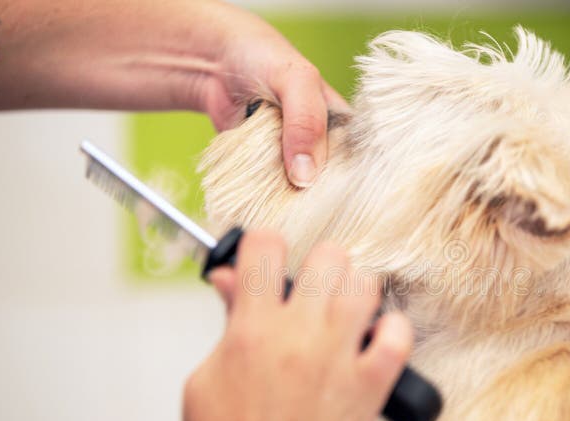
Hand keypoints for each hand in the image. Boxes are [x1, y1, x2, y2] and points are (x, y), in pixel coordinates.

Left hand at [0, 0, 345, 186]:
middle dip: (322, 197)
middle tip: (317, 212)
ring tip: (294, 215)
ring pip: (300, 191)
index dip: (356, 181)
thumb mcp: (296, 80)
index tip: (349, 201)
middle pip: (330, 182)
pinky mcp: (265, 169)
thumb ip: (307, 123)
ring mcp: (292, 159)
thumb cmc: (260, 56)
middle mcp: (320, 144)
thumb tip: (306, 176)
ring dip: (294, 203)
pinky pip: (271, 191)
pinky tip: (272, 208)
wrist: (210, 59)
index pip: (358, 160)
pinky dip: (269, 198)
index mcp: (341, 123)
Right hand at [181, 231, 411, 420]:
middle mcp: (298, 337)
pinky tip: (374, 340)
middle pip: (326, 256)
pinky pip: (400, 336)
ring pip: (366, 285)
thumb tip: (229, 282)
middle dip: (317, 265)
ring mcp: (338, 361)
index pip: (265, 248)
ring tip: (342, 313)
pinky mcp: (370, 389)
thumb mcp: (205, 382)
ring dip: (354, 291)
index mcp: (251, 330)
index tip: (266, 257)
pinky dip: (392, 329)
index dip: (263, 245)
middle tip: (310, 290)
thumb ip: (226, 324)